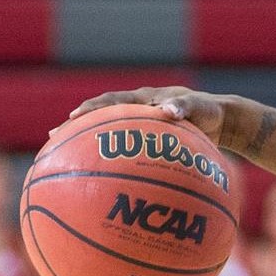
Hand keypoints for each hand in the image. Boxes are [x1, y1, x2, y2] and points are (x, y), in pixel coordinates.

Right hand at [66, 86, 228, 145]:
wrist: (220, 120)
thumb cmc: (209, 112)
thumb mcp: (200, 108)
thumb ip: (184, 107)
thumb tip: (169, 111)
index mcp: (145, 98)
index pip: (112, 101)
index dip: (92, 109)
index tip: (72, 117)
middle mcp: (137, 110)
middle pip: (100, 117)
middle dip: (77, 127)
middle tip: (54, 138)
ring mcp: (141, 126)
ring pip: (108, 133)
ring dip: (88, 143)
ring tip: (66, 158)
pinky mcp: (147, 140)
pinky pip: (125, 149)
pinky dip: (113, 159)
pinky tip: (102, 177)